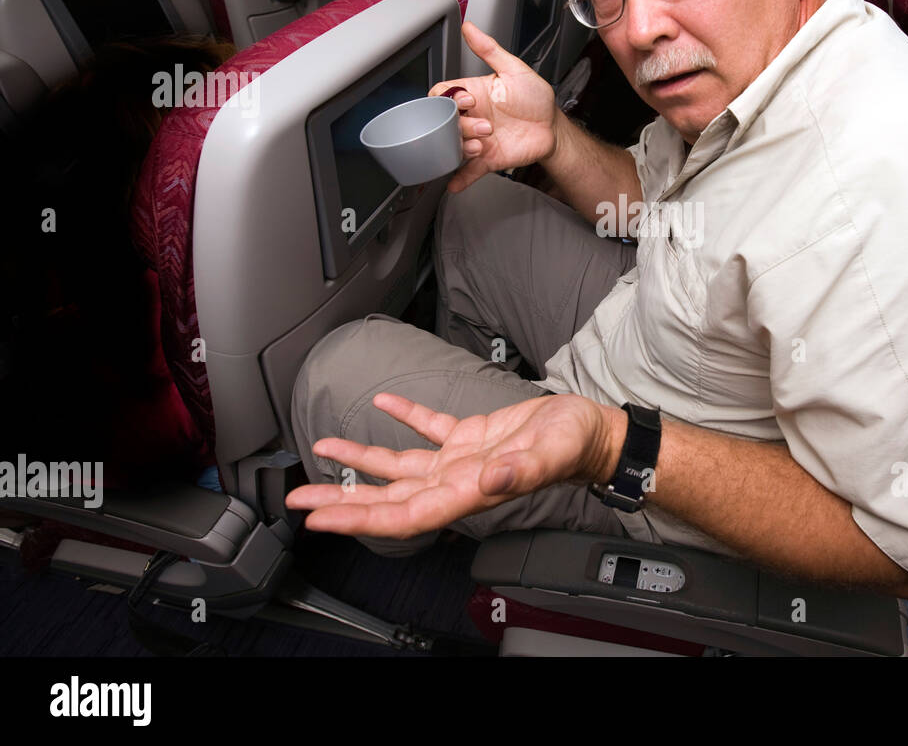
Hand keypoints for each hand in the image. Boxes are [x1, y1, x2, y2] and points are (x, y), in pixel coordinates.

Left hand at [284, 392, 620, 539]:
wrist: (591, 431)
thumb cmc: (575, 443)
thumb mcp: (551, 451)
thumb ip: (522, 468)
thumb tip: (489, 478)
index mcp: (469, 490)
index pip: (404, 514)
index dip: (360, 518)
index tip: (323, 520)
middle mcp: (456, 481)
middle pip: (388, 498)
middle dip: (342, 501)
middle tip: (299, 501)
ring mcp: (460, 461)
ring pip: (398, 467)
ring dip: (360, 462)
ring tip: (322, 453)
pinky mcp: (470, 437)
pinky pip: (427, 430)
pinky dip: (403, 417)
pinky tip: (384, 405)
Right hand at [432, 21, 557, 192]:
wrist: (554, 128)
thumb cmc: (537, 98)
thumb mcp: (515, 70)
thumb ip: (490, 50)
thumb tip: (469, 28)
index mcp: (474, 94)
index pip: (443, 95)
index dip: (448, 99)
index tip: (468, 100)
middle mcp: (472, 117)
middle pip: (445, 122)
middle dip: (459, 125)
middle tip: (484, 125)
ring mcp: (478, 139)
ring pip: (453, 145)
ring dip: (461, 147)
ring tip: (481, 144)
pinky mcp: (488, 159)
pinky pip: (468, 170)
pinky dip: (460, 178)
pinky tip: (454, 182)